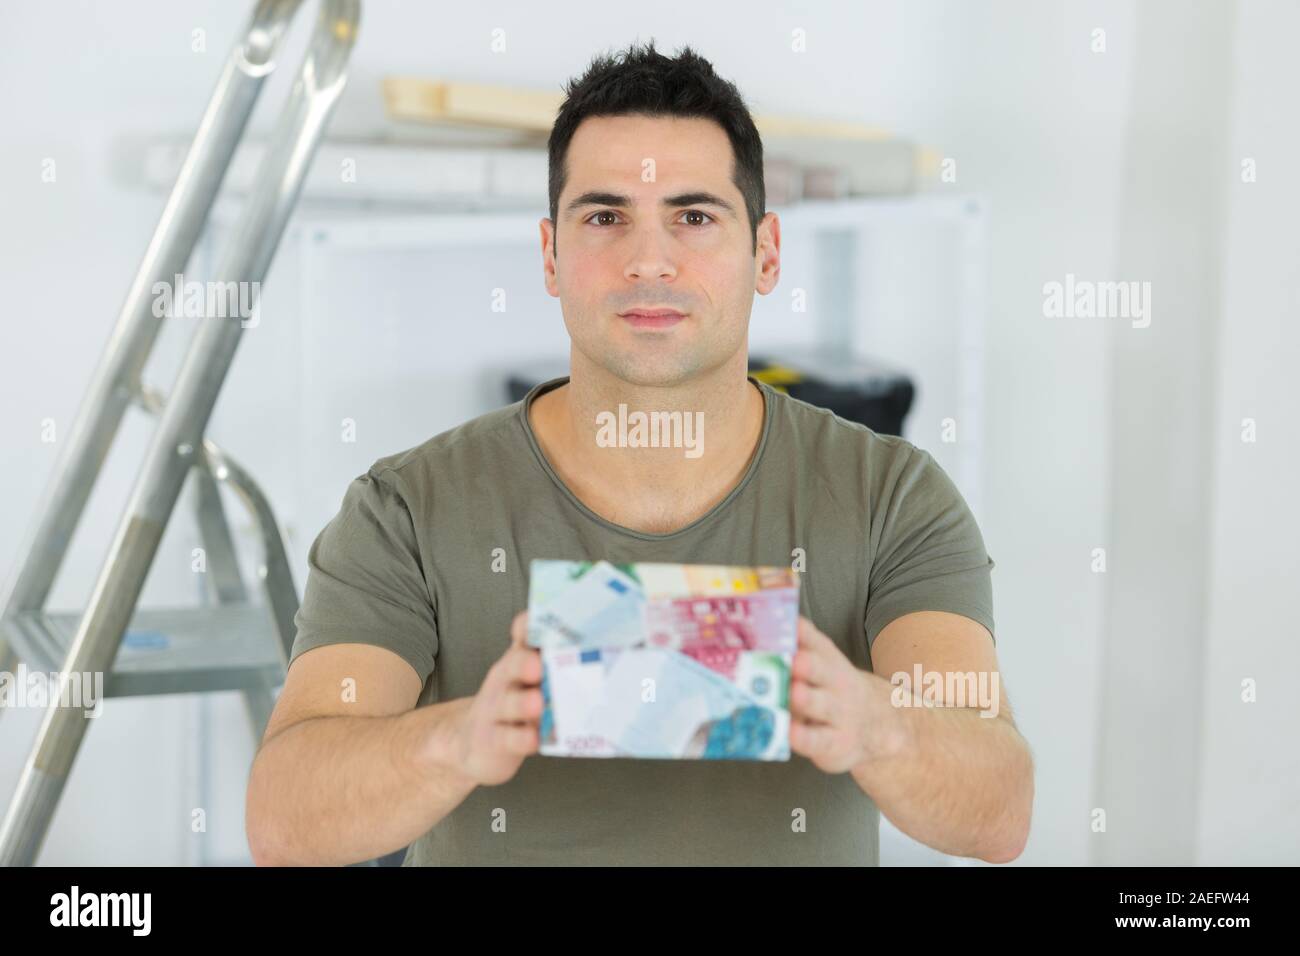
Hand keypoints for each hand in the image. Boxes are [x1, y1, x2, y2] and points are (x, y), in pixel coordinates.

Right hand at [452, 611, 543, 785]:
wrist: (470, 741)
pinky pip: (507, 738)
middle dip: (526, 663)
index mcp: (519, 660)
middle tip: (539, 666)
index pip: (523, 635)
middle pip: (514, 664)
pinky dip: (521, 738)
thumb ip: (560, 669)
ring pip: (509, 702)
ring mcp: (495, 709)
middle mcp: (506, 680)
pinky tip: (534, 739)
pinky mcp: (493, 740)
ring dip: (523, 702)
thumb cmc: (515, 706)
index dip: (531, 626)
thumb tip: (610, 657)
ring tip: (537, 704)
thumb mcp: (532, 683)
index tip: (547, 623)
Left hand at [788, 616, 901, 773]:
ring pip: (821, 705)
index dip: (803, 633)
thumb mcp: (825, 667)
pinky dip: (805, 738)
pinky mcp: (835, 744)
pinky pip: (818, 740)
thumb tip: (760, 627)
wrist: (878, 727)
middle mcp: (836, 683)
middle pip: (821, 671)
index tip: (791, 625)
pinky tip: (791, 733)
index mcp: (829, 660)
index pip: (816, 642)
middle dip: (808, 665)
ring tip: (795, 693)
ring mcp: (839, 714)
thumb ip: (799, 650)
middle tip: (794, 660)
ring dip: (807, 699)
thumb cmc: (833, 692)